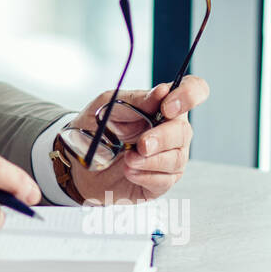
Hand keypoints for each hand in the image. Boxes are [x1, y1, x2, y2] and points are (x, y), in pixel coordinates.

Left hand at [61, 75, 209, 203]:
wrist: (77, 161)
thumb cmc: (94, 128)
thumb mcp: (107, 106)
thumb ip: (136, 100)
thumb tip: (162, 92)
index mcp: (162, 105)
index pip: (193, 90)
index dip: (189, 95)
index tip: (167, 108)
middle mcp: (170, 130)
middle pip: (184, 131)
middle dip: (162, 138)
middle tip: (141, 144)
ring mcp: (168, 156)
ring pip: (177, 159)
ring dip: (150, 160)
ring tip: (127, 159)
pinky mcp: (160, 181)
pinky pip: (165, 180)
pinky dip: (145, 176)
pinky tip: (129, 171)